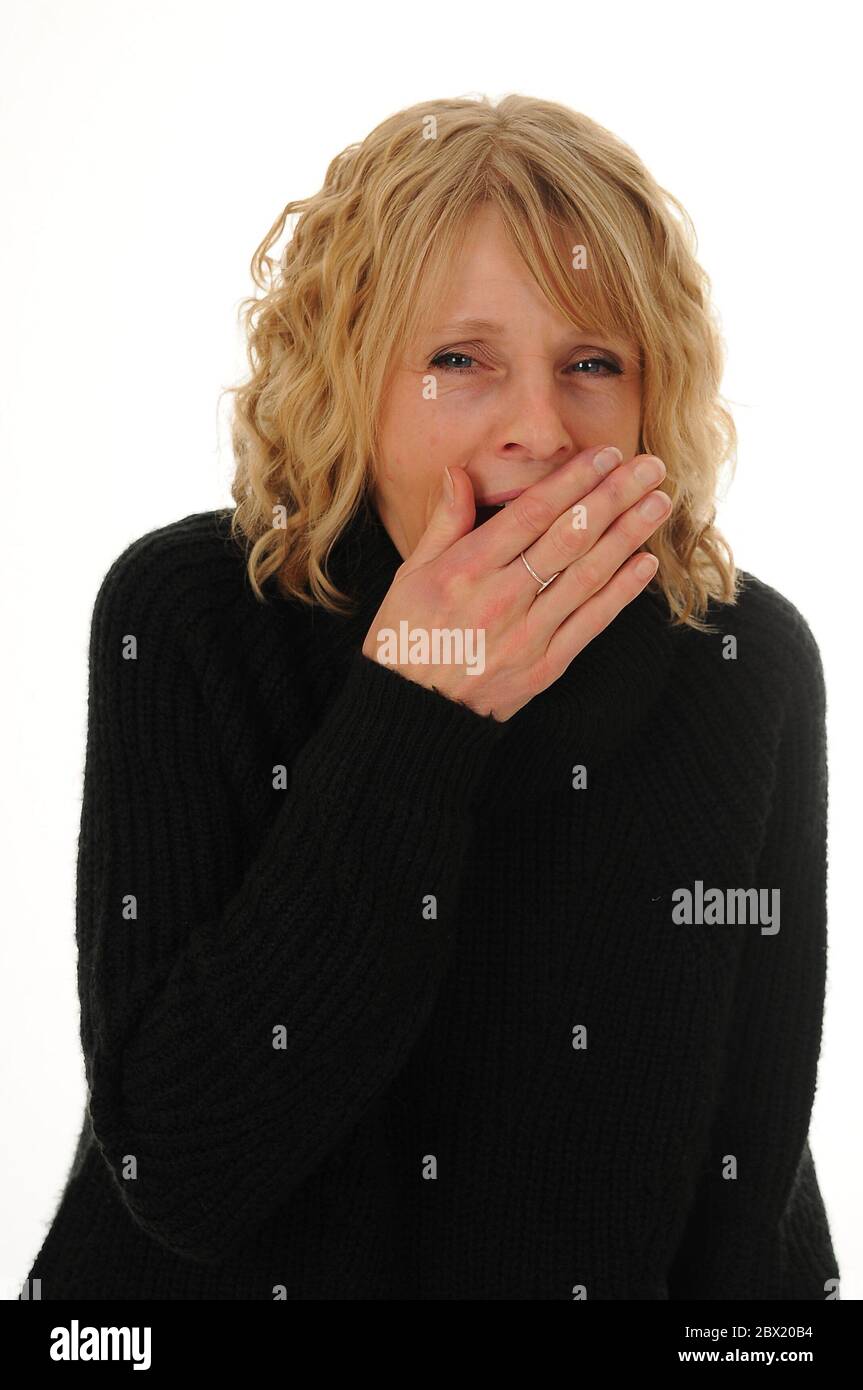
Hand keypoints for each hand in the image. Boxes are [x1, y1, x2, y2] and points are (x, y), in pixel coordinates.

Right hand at [361, 443, 671, 721]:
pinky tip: (646, 563)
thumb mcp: (410, 575)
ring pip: (588, 575)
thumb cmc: (407, 638)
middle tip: (651, 467)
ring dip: (629, 535)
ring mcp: (527, 635)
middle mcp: (501, 598)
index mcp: (466, 570)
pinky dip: (622, 592)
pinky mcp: (545, 666)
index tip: (606, 455)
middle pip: (570, 537)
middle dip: (615, 496)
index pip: (532, 514)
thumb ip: (444, 524)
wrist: (414, 713)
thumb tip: (459, 473)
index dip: (574, 480)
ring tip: (659, 503)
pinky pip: (591, 623)